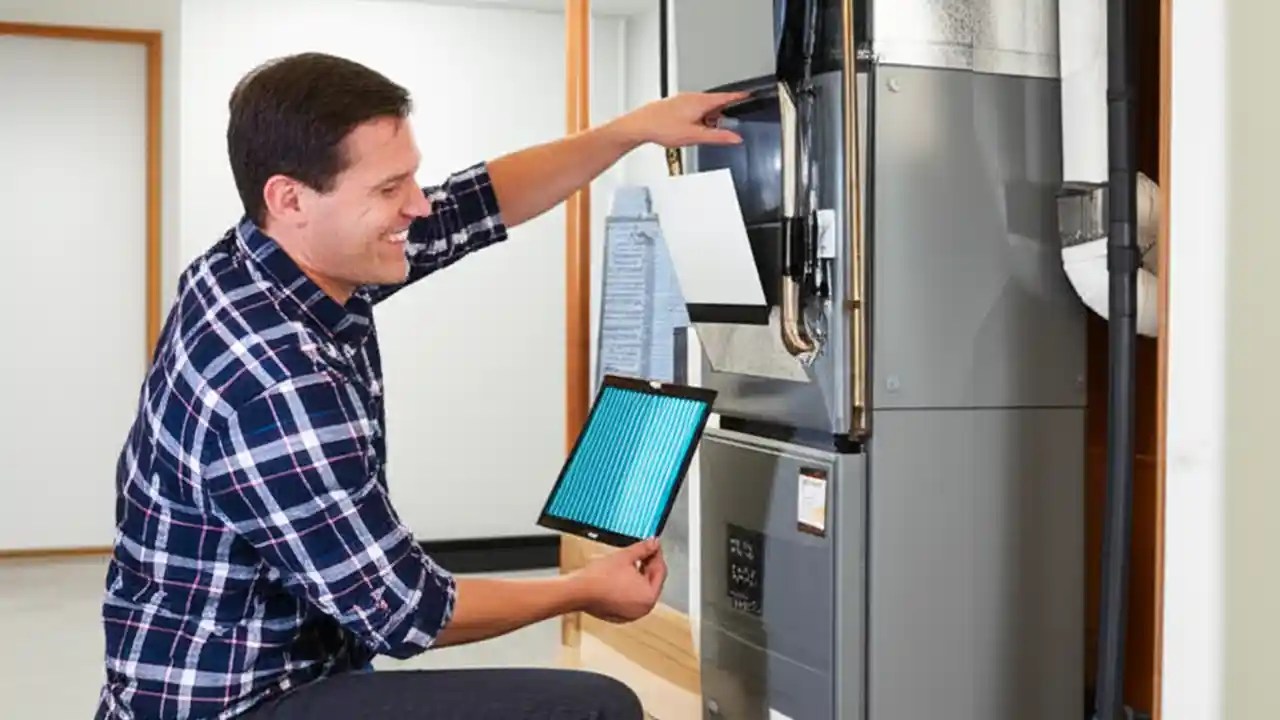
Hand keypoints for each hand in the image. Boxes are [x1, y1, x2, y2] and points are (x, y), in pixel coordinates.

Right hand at [570, 538, 667, 623]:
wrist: (577, 591)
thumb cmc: (598, 578)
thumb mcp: (625, 556)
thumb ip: (643, 549)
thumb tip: (653, 543)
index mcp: (649, 596)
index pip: (660, 571)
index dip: (657, 555)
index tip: (653, 546)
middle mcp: (642, 609)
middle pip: (652, 582)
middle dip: (648, 565)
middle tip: (643, 551)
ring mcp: (630, 614)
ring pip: (640, 591)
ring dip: (639, 576)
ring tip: (631, 561)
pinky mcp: (619, 615)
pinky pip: (630, 598)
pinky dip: (629, 587)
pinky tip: (621, 576)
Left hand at [608, 92, 749, 148]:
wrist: (640, 126)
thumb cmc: (663, 127)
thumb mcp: (695, 136)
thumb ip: (718, 137)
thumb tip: (735, 138)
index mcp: (701, 102)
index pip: (726, 96)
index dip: (739, 96)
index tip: (748, 95)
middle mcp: (693, 97)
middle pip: (715, 104)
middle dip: (720, 115)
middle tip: (718, 130)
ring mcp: (684, 100)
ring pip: (704, 108)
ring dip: (707, 119)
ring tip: (697, 133)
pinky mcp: (677, 105)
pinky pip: (694, 110)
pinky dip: (697, 119)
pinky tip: (687, 130)